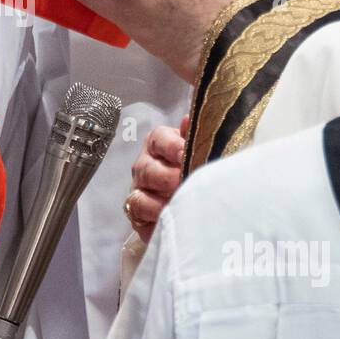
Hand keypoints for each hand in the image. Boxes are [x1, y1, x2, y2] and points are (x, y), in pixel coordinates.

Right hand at [125, 116, 188, 243]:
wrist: (197, 202)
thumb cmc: (198, 170)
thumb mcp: (201, 151)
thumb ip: (196, 137)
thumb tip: (189, 119)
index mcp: (159, 145)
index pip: (158, 139)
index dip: (171, 146)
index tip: (185, 155)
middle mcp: (144, 166)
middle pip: (146, 169)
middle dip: (166, 177)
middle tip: (184, 182)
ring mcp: (139, 191)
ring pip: (138, 195)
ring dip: (158, 202)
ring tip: (178, 204)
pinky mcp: (138, 216)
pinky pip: (138, 216)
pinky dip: (153, 219)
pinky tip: (170, 218)